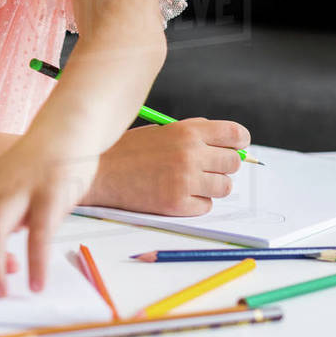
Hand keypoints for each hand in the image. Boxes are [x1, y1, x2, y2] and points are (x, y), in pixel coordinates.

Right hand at [84, 119, 249, 215]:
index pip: (235, 135)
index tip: (233, 148)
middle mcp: (190, 154)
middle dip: (221, 166)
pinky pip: (206, 206)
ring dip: (210, 186)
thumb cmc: (128, 149)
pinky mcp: (177, 204)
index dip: (238, 142)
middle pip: (233, 163)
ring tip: (185, 181)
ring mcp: (184, 180)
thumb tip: (230, 145)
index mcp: (186, 131)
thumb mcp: (161, 131)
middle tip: (202, 167)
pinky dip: (195, 202)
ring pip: (224, 187)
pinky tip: (173, 192)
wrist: (97, 172)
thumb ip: (193, 134)